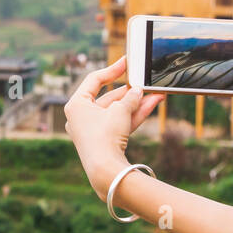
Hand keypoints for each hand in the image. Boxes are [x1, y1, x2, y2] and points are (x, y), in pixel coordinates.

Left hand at [63, 56, 164, 196]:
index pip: (94, 80)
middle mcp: (80, 117)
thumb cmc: (105, 137)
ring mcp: (91, 130)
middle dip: (130, 92)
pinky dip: (134, 115)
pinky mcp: (103, 141)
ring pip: (117, 112)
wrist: (106, 170)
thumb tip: (137, 91)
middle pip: (109, 98)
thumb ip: (130, 97)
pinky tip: (152, 104)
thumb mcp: (120, 110)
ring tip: (156, 94)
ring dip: (137, 103)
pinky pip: (120, 123)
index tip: (126, 62)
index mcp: (76, 105)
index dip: (112, 70)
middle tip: (145, 83)